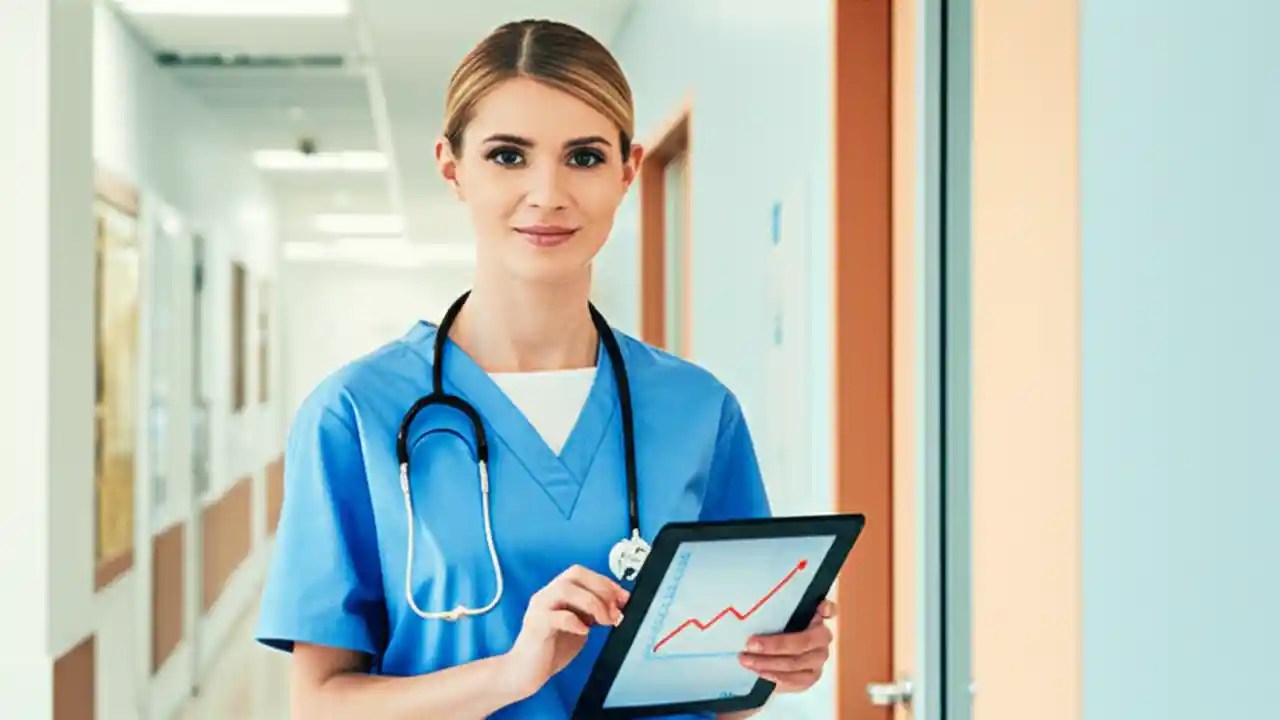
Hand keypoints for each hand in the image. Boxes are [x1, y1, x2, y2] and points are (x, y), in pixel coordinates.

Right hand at [504, 565, 628, 697]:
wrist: (526, 672)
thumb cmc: (552, 648)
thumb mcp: (580, 626)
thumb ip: (593, 613)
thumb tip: (617, 606)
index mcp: (557, 593)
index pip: (582, 574)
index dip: (605, 582)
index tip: (623, 597)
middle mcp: (547, 595)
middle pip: (574, 574)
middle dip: (600, 588)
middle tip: (615, 610)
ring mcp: (539, 608)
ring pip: (565, 588)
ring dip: (591, 602)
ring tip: (603, 620)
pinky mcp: (536, 626)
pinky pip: (554, 616)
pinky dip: (574, 621)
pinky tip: (584, 631)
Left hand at [738, 599, 836, 692]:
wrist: (775, 654)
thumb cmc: (776, 627)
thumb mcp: (777, 615)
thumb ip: (779, 608)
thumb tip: (774, 600)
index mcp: (817, 618)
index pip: (828, 610)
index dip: (826, 609)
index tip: (820, 608)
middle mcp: (823, 640)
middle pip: (801, 644)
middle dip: (774, 646)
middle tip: (750, 645)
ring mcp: (818, 661)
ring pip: (795, 665)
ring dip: (768, 664)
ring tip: (747, 661)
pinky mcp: (810, 678)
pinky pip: (794, 682)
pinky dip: (775, 678)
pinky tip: (759, 673)